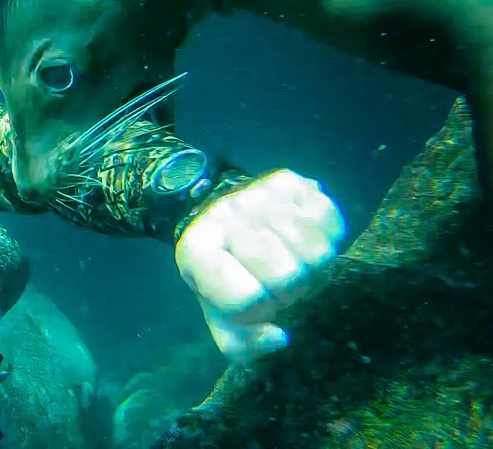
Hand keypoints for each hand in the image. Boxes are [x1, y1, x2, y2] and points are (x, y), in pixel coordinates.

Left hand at [174, 169, 345, 363]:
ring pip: (314, 247)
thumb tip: (279, 337)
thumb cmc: (227, 279)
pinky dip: (325, 233)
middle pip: (286, 274)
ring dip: (310, 264)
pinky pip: (327, 215)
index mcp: (196, 255)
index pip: (245, 299)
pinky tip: (302, 236)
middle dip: (290, 288)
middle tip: (278, 281)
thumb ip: (243, 344)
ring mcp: (254, 194)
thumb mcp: (224, 318)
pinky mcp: (284, 179)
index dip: (259, 308)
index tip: (253, 298)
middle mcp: (222, 218)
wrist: (227, 224)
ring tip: (290, 259)